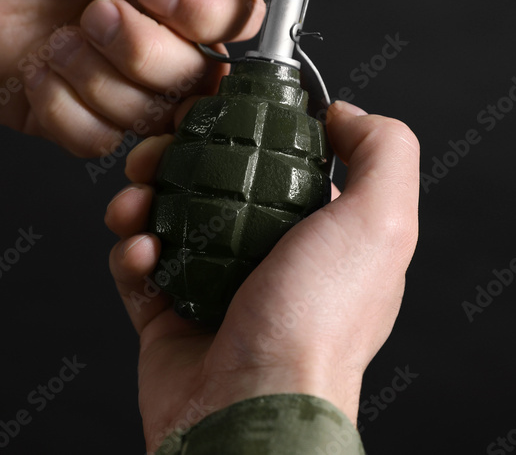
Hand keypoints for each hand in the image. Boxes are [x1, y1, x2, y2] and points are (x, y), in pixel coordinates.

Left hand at [0, 0, 264, 155]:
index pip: (236, 13)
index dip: (208, 15)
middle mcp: (148, 29)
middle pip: (203, 74)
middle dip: (144, 49)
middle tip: (91, 14)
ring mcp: (110, 79)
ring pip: (152, 113)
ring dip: (97, 78)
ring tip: (52, 40)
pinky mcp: (71, 117)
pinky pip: (101, 140)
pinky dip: (65, 108)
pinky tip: (34, 71)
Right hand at [104, 101, 419, 450]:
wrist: (251, 407)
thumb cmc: (318, 323)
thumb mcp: (381, 221)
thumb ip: (384, 151)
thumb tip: (347, 115)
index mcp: (321, 237)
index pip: (280, 162)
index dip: (246, 129)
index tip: (213, 109)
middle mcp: (271, 262)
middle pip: (215, 184)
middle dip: (178, 158)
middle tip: (158, 150)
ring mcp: (217, 291)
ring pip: (169, 220)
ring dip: (144, 198)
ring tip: (137, 199)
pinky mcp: (169, 320)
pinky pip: (140, 270)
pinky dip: (131, 252)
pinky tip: (140, 251)